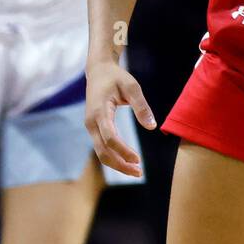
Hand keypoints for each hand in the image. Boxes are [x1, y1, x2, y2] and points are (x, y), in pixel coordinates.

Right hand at [85, 58, 154, 177]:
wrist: (98, 71)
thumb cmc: (116, 77)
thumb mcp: (132, 86)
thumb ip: (141, 106)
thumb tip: (152, 127)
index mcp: (99, 112)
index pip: (110, 137)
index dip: (123, 150)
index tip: (138, 159)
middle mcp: (91, 123)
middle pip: (102, 151)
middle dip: (120, 164)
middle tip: (139, 173)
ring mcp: (91, 127)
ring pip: (101, 153)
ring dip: (117, 164)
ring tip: (136, 170)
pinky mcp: (94, 129)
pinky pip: (102, 147)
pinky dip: (114, 157)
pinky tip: (127, 161)